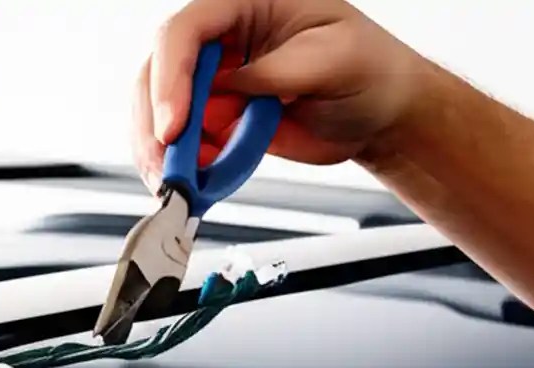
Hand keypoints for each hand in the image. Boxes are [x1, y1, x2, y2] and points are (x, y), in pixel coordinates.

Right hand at [134, 0, 430, 189]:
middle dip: (154, 122)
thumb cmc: (369, 69)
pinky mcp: (215, 117)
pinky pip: (181, 141)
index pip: (185, 30)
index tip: (174, 126)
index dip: (170, 77)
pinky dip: (180, 166)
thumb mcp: (334, 59)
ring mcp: (214, 81)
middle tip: (168, 164)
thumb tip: (227, 88)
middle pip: (157, 71)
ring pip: (158, 109)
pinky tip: (194, 183)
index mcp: (245, 4)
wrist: (379, 113)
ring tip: (178, 182)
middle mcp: (221, 40)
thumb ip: (277, 71)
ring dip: (160, 150)